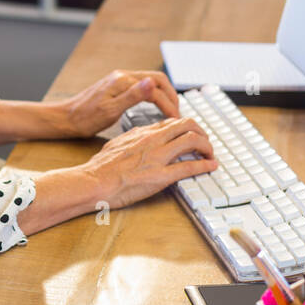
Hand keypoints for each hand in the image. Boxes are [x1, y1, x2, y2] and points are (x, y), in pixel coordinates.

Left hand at [59, 69, 180, 137]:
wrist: (66, 118)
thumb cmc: (85, 118)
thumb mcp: (110, 111)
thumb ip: (132, 97)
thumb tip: (152, 83)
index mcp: (122, 81)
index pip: (156, 89)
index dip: (169, 104)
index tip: (176, 119)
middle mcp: (122, 76)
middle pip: (158, 79)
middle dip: (171, 95)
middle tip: (178, 113)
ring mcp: (120, 80)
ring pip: (151, 82)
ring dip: (164, 94)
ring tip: (171, 111)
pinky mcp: (117, 86)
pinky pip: (143, 86)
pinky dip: (154, 95)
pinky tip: (155, 107)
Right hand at [83, 117, 216, 210]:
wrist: (93, 182)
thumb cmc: (99, 167)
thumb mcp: (116, 143)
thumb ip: (131, 138)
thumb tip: (137, 136)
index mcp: (142, 133)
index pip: (172, 122)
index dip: (187, 127)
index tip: (192, 135)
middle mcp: (153, 140)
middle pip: (187, 125)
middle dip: (202, 132)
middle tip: (206, 143)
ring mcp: (157, 157)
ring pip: (192, 140)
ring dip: (207, 147)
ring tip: (210, 155)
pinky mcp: (160, 176)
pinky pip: (188, 167)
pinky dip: (204, 165)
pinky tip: (211, 166)